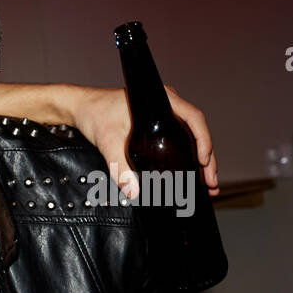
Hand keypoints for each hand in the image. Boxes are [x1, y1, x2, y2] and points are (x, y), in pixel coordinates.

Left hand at [71, 85, 218, 197]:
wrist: (81, 107)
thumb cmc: (95, 114)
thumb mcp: (108, 142)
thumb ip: (119, 168)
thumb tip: (133, 192)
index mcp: (162, 100)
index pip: (194, 118)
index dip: (204, 140)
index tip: (204, 162)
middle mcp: (167, 105)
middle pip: (196, 131)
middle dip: (207, 159)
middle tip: (211, 183)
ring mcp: (163, 115)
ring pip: (190, 137)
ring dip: (200, 160)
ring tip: (207, 184)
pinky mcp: (157, 125)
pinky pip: (179, 139)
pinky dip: (186, 156)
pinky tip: (190, 173)